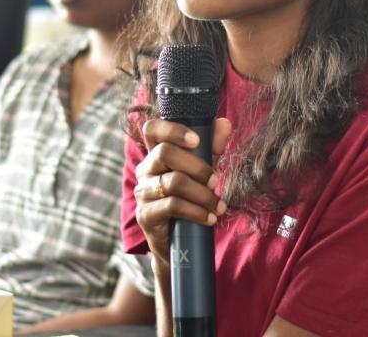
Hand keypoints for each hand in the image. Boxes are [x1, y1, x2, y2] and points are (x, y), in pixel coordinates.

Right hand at [133, 117, 231, 266]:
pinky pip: (172, 206)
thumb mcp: (203, 171)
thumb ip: (212, 147)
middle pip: (165, 152)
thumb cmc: (191, 200)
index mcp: (156, 154)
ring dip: (203, 194)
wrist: (180, 244)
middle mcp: (145, 169)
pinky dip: (197, 211)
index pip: (152, 129)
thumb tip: (224, 123)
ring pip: (173, 181)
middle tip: (216, 181)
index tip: (197, 140)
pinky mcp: (145, 215)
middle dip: (198, 167)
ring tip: (218, 205)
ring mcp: (143, 192)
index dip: (172, 129)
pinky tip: (210, 218)